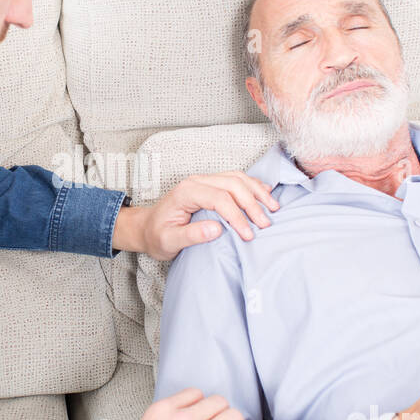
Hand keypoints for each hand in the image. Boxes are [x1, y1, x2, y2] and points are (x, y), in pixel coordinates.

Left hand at [113, 171, 279, 260]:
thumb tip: (216, 230)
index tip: (248, 234)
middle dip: (252, 204)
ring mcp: (204, 181)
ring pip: (237, 178)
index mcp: (186, 192)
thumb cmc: (157, 235)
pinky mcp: (211, 185)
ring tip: (273, 208)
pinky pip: (235, 179)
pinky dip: (253, 186)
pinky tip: (266, 194)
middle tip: (265, 224)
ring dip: (257, 192)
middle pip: (232, 184)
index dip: (237, 216)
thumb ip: (191, 236)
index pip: (219, 199)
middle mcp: (197, 181)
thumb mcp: (168, 241)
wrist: (147, 227)